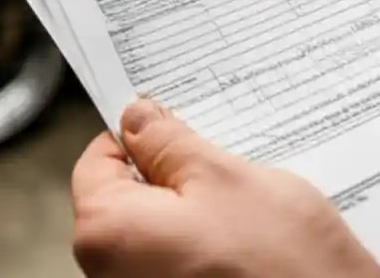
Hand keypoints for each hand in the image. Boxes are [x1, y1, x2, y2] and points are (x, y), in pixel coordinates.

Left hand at [70, 99, 379, 277]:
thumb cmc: (282, 267)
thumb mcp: (225, 179)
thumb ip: (168, 144)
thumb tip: (136, 118)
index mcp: (106, 232)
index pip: (98, 161)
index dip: (138, 138)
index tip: (175, 129)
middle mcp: (110, 274)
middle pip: (128, 200)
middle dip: (174, 178)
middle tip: (225, 170)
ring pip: (160, 232)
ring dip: (197, 215)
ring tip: (247, 214)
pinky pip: (179, 263)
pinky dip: (207, 248)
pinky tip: (249, 245)